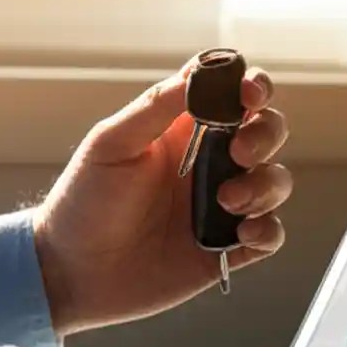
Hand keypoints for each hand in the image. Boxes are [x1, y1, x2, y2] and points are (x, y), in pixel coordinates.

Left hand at [33, 56, 291, 333]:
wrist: (71, 273)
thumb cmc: (82, 203)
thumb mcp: (110, 144)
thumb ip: (154, 108)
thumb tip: (200, 73)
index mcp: (183, 131)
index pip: (232, 94)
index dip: (252, 85)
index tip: (250, 93)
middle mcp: (208, 164)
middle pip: (266, 131)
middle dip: (267, 134)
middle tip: (240, 151)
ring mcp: (221, 207)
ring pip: (275, 181)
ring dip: (264, 185)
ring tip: (227, 202)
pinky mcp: (225, 249)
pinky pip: (269, 234)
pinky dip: (267, 230)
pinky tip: (243, 234)